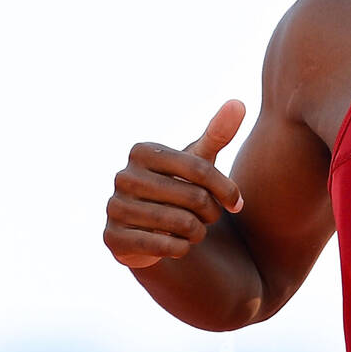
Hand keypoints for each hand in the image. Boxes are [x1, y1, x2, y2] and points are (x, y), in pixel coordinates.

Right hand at [104, 100, 245, 268]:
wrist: (147, 228)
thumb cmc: (178, 186)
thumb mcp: (198, 161)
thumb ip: (218, 133)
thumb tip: (238, 103)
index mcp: (142, 152)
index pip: (200, 169)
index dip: (226, 189)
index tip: (237, 202)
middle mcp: (123, 176)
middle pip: (194, 198)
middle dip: (211, 213)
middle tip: (209, 217)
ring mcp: (114, 208)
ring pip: (182, 224)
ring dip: (198, 232)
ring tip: (195, 230)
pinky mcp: (112, 238)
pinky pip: (165, 247)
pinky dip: (182, 248)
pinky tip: (179, 244)